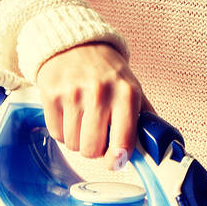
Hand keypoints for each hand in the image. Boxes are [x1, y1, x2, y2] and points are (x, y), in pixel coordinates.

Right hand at [34, 41, 154, 170]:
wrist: (76, 45)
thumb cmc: (108, 72)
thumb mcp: (133, 88)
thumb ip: (144, 118)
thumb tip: (155, 147)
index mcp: (127, 94)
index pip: (122, 143)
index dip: (117, 160)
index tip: (114, 161)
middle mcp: (101, 93)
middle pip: (92, 149)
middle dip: (94, 149)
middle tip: (97, 135)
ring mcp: (73, 94)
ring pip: (72, 144)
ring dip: (78, 140)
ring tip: (84, 121)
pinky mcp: (51, 95)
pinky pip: (56, 134)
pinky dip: (62, 131)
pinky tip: (70, 115)